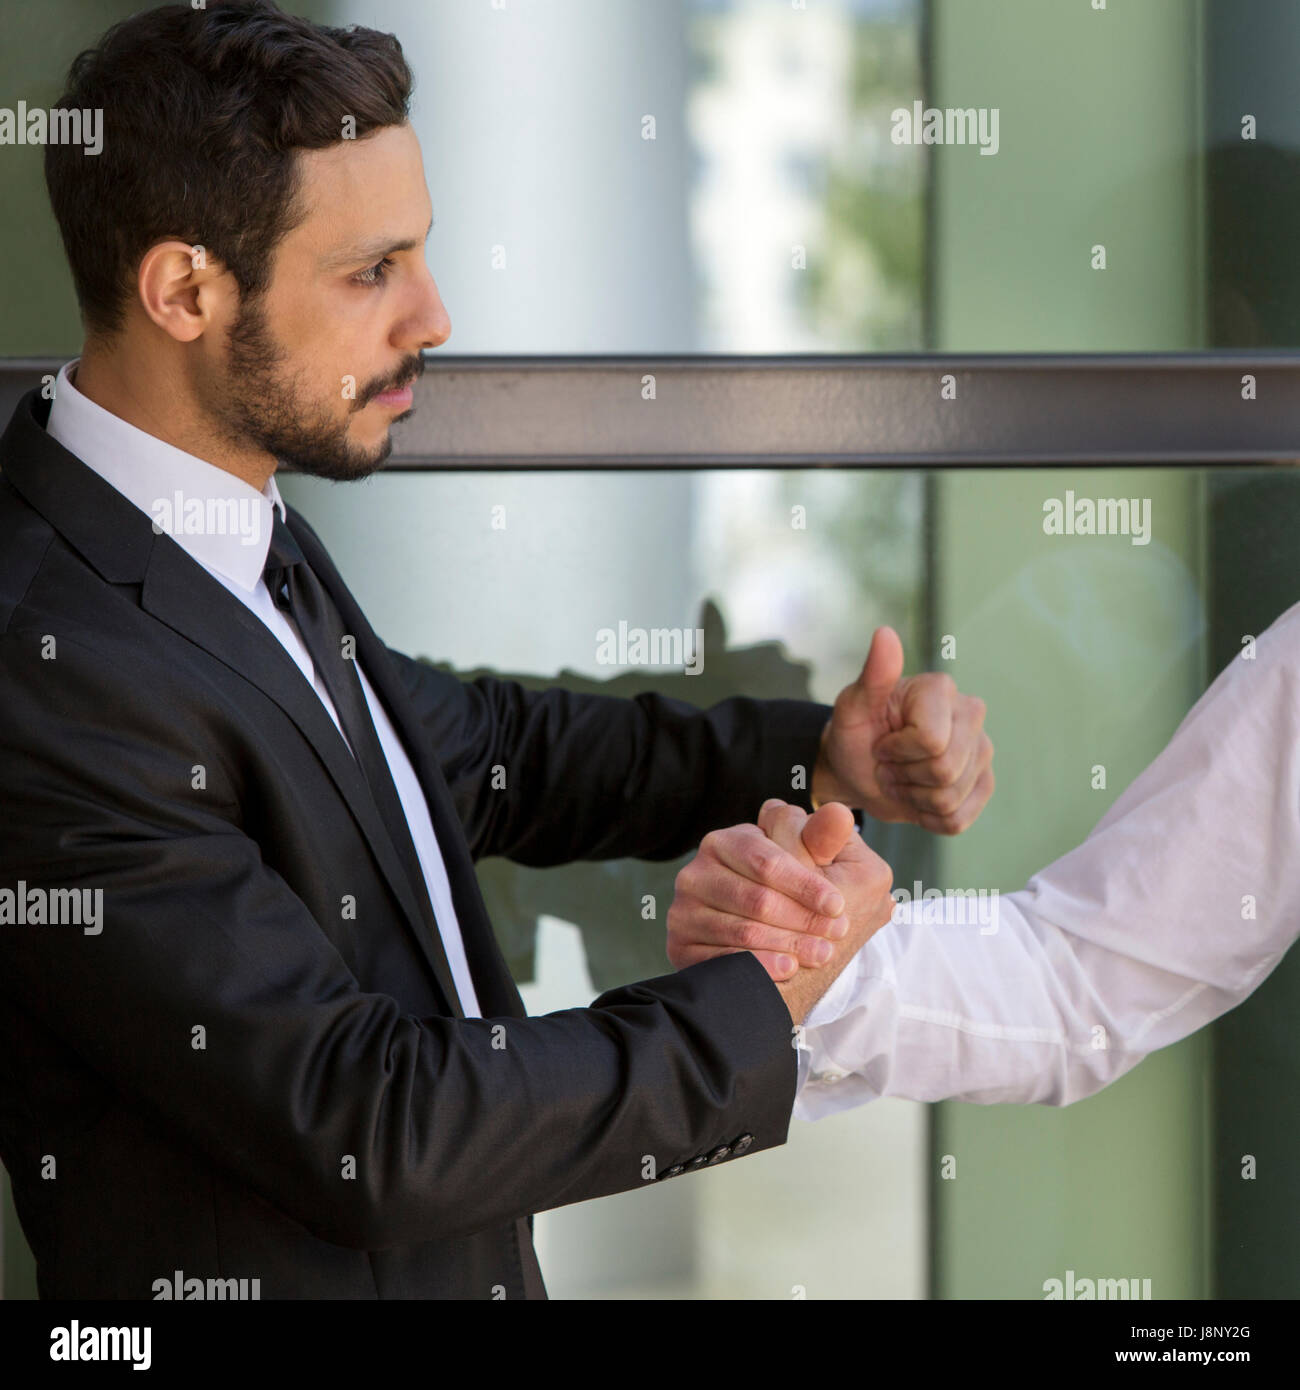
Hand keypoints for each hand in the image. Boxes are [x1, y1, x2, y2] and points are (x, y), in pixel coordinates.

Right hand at [667, 799, 894, 1023]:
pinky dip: (760, 966)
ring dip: (787, 944)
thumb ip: (823, 837)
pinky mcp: (680, 946)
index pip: (766, 862)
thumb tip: (839, 813)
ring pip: (741, 931)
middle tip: (836, 934)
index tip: (837, 905)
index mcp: (725, 841)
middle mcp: (696, 873)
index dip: (804, 884)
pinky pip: (721, 961)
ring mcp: (684, 910)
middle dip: (802, 918)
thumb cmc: (791, 890)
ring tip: (821, 953)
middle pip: (755, 899)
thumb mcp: (813, 859)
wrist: (765, 936)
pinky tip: (789, 969)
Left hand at [812, 626, 993, 833]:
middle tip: (888, 766)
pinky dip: (928, 818)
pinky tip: (916, 797)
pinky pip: (959, 820)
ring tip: (901, 779)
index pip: (931, 741)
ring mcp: (982, 750)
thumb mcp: (852, 708)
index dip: (897, 753)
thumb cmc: (854, 734)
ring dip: (914, 798)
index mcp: (941, 690)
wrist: (859, 771)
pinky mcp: (983, 783)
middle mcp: (971, 714)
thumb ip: (872, 674)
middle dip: (905, 777)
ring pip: (950, 798)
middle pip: (945, 771)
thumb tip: (885, 633)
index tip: (881, 745)